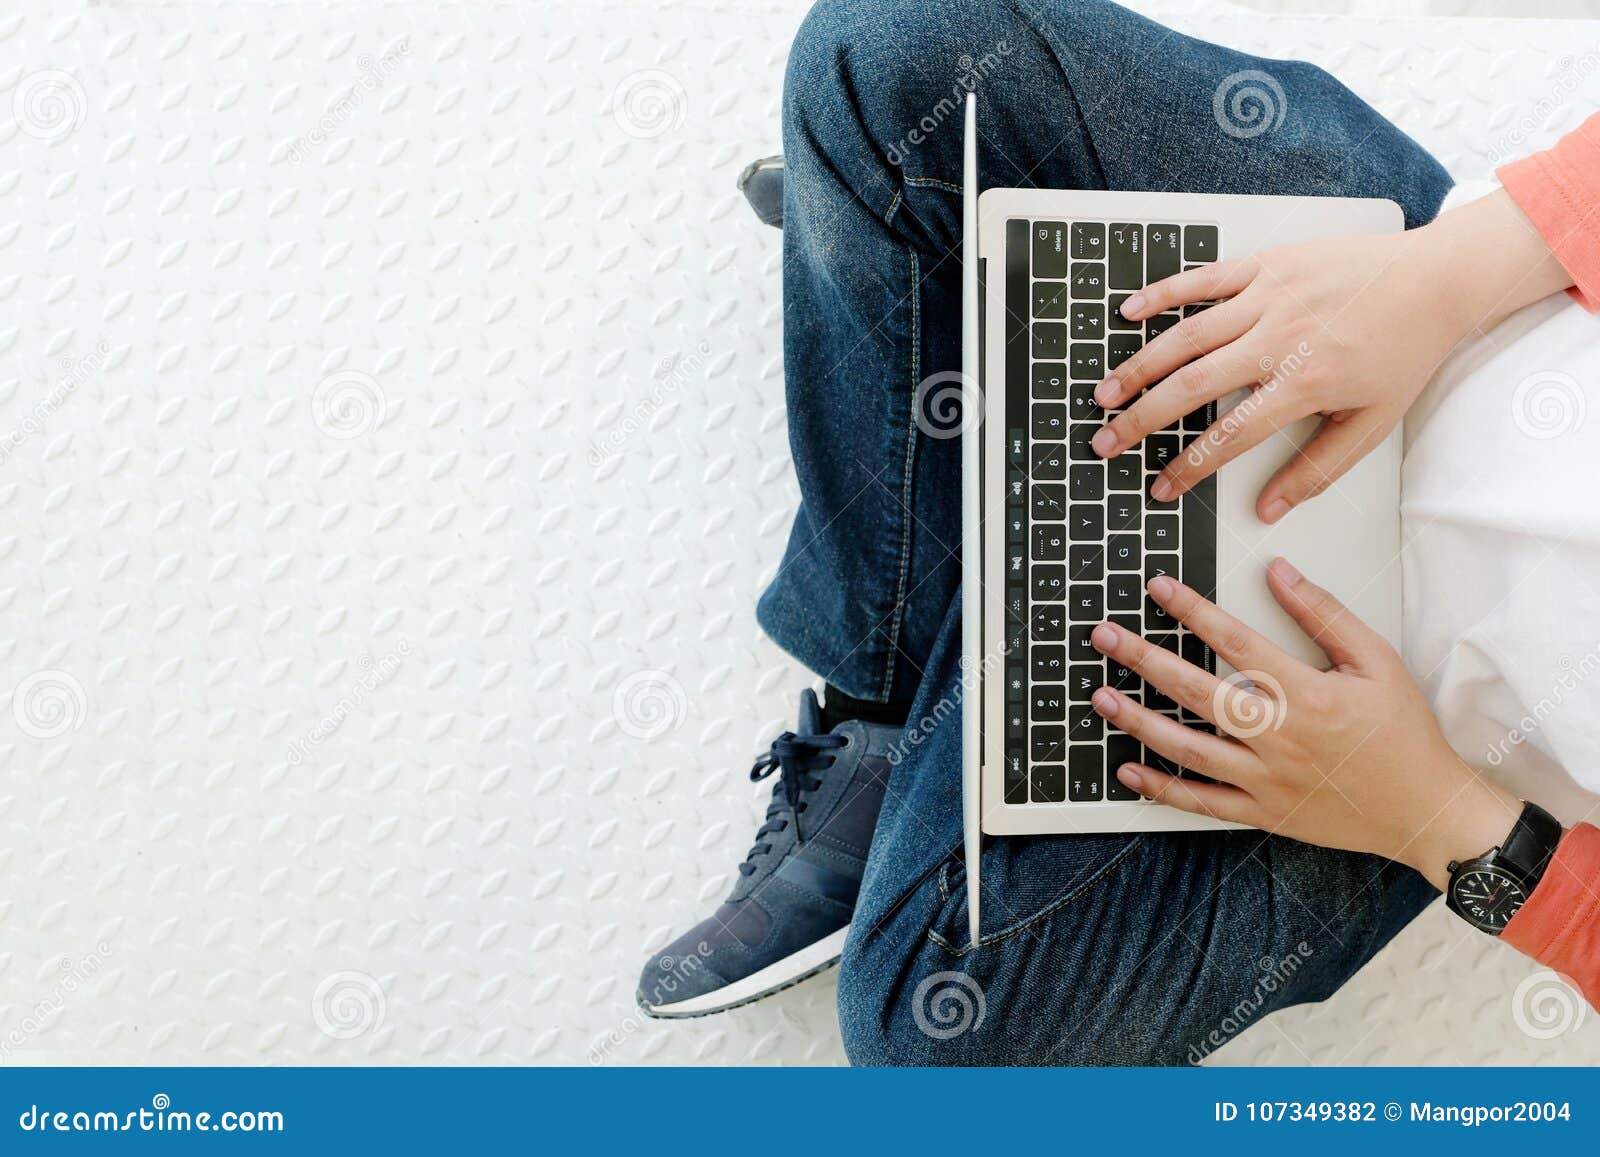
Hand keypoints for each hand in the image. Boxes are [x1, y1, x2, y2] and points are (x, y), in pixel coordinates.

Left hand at [1088, 558, 1520, 888]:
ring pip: (1188, 749)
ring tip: (1100, 696)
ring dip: (1139, 722)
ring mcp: (1268, 780)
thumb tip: (1280, 572)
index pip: (1236, 642)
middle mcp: (1281, 738)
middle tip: (1104, 637)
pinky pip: (1202, 802)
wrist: (1427, 811)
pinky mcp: (1263, 812)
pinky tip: (1127, 770)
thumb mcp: (1378, 663)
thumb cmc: (1404, 734)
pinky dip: (1161, 789)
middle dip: (1144, 661)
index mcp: (1309, 695)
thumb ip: (1325, 615)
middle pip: (1197, 692)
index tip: (1158, 588)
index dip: (1192, 611)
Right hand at [1089, 190, 1572, 522]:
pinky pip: (1204, 279)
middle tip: (1105, 442)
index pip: (1229, 434)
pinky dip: (1163, 294)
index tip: (1160, 487)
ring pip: (1187, 335)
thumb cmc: (1404, 351)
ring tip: (1105, 393)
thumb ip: (1316, 470)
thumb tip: (1269, 509)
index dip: (1188, 465)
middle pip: (1191, 385)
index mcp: (1305, 383)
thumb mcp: (1371, 424)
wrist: (1435, 280)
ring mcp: (1269, 297)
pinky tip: (1128, 313)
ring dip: (1138, 366)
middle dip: (1140, 418)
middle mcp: (1279, 339)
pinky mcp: (1267, 264)